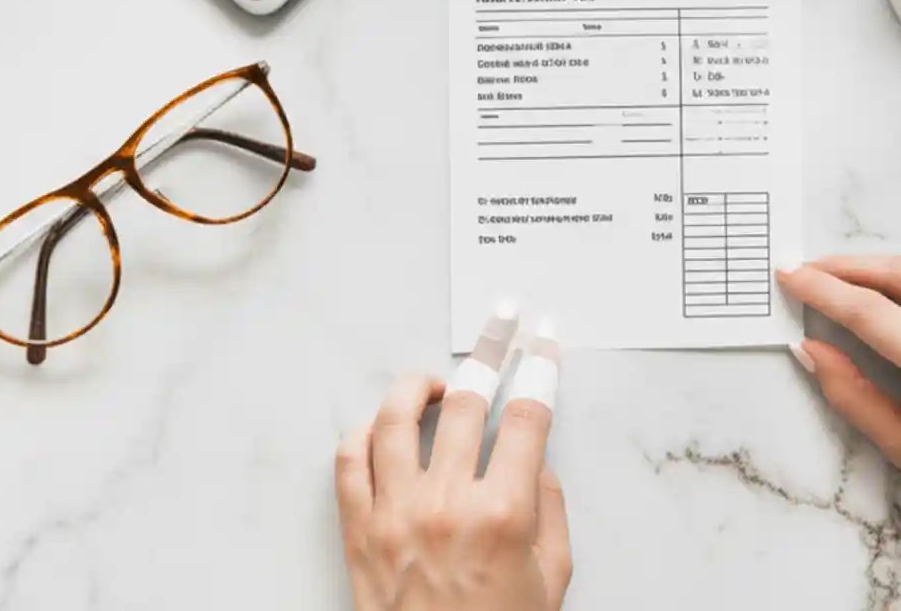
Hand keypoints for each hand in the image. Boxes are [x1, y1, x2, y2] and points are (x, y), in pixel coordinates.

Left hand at [334, 348, 570, 609]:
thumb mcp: (551, 576)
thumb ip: (550, 508)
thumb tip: (536, 461)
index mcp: (503, 513)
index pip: (527, 418)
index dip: (540, 372)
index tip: (545, 345)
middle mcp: (446, 502)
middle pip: (467, 402)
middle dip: (490, 351)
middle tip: (501, 324)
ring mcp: (395, 512)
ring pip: (398, 418)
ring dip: (419, 385)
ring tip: (437, 381)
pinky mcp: (358, 529)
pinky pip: (349, 458)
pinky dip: (365, 430)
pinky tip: (385, 424)